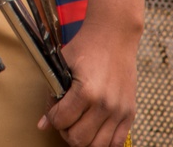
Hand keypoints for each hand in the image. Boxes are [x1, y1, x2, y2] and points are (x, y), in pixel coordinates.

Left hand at [38, 25, 139, 146]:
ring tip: (79, 125)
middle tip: (64, 120)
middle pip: (78, 139)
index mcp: (86, 91)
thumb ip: (52, 96)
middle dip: (65, 131)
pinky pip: (116, 142)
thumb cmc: (87, 48)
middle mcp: (105, 104)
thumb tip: (42, 124)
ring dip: (84, 139)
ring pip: (97, 146)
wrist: (114, 37)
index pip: (61, 120)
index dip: (52, 118)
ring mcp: (120, 111)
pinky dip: (103, 142)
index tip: (53, 111)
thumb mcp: (62, 66)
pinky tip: (95, 131)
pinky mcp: (130, 113)